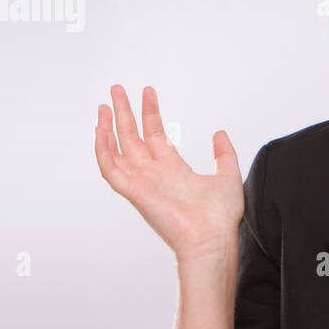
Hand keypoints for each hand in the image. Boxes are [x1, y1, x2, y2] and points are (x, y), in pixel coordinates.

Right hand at [94, 84, 243, 262]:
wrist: (213, 239)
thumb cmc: (220, 217)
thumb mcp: (228, 175)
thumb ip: (224, 154)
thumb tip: (220, 133)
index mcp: (173, 170)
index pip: (155, 135)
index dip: (150, 113)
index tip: (148, 92)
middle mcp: (154, 175)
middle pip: (133, 137)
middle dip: (124, 113)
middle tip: (117, 89)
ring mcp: (142, 183)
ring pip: (117, 150)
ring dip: (109, 128)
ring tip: (105, 105)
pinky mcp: (134, 192)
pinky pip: (110, 169)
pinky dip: (102, 150)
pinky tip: (100, 130)